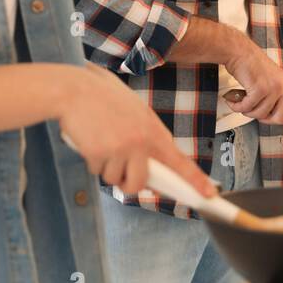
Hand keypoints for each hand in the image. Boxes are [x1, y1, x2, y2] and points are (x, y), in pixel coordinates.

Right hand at [58, 63, 216, 197]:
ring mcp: (120, 148)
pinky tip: (88, 140)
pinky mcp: (99, 154)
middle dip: (128, 183)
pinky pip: (97, 171)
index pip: (179, 160)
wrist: (73, 89)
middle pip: (139, 183)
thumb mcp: (133, 110)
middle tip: (119, 172)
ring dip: (106, 168)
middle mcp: (140, 141)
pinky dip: (91, 161)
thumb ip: (144, 136)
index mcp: (152, 129)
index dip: (196, 179)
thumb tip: (148, 168)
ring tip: (100, 143)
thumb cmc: (101, 97)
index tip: (210, 194)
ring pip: (115, 179)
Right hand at [224, 38, 282, 124]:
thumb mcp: (274, 79)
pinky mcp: (260, 89)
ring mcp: (273, 88)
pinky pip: (248, 108)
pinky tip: (234, 100)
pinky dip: (237, 106)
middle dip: (264, 119)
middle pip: (280, 119)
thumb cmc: (253, 65)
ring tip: (243, 100)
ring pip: (261, 115)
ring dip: (247, 111)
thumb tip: (278, 115)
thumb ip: (280, 96)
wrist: (240, 52)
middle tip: (256, 111)